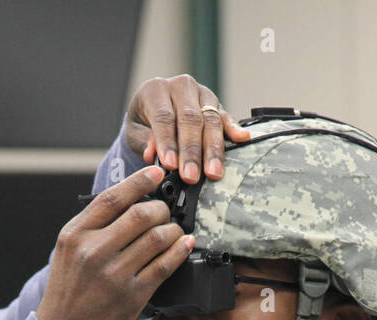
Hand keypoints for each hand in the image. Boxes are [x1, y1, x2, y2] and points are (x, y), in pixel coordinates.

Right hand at [38, 167, 193, 319]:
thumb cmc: (68, 289)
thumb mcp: (69, 249)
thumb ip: (94, 224)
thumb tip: (131, 198)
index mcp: (76, 234)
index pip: (113, 198)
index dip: (140, 180)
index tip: (156, 172)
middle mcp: (94, 251)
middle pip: (141, 214)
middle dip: (161, 209)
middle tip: (164, 213)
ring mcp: (114, 274)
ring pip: (158, 237)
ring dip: (174, 230)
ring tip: (174, 231)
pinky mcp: (133, 295)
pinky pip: (165, 265)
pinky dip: (180, 251)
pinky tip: (184, 245)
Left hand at [124, 75, 250, 182]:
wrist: (153, 110)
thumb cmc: (142, 123)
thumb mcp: (134, 132)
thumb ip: (143, 141)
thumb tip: (153, 154)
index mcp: (155, 89)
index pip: (164, 117)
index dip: (168, 142)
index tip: (170, 165)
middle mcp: (180, 86)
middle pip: (190, 119)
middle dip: (191, 151)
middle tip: (191, 176)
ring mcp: (201, 93)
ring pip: (210, 120)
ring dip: (212, 149)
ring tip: (213, 172)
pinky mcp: (216, 104)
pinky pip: (226, 116)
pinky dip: (234, 128)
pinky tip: (242, 138)